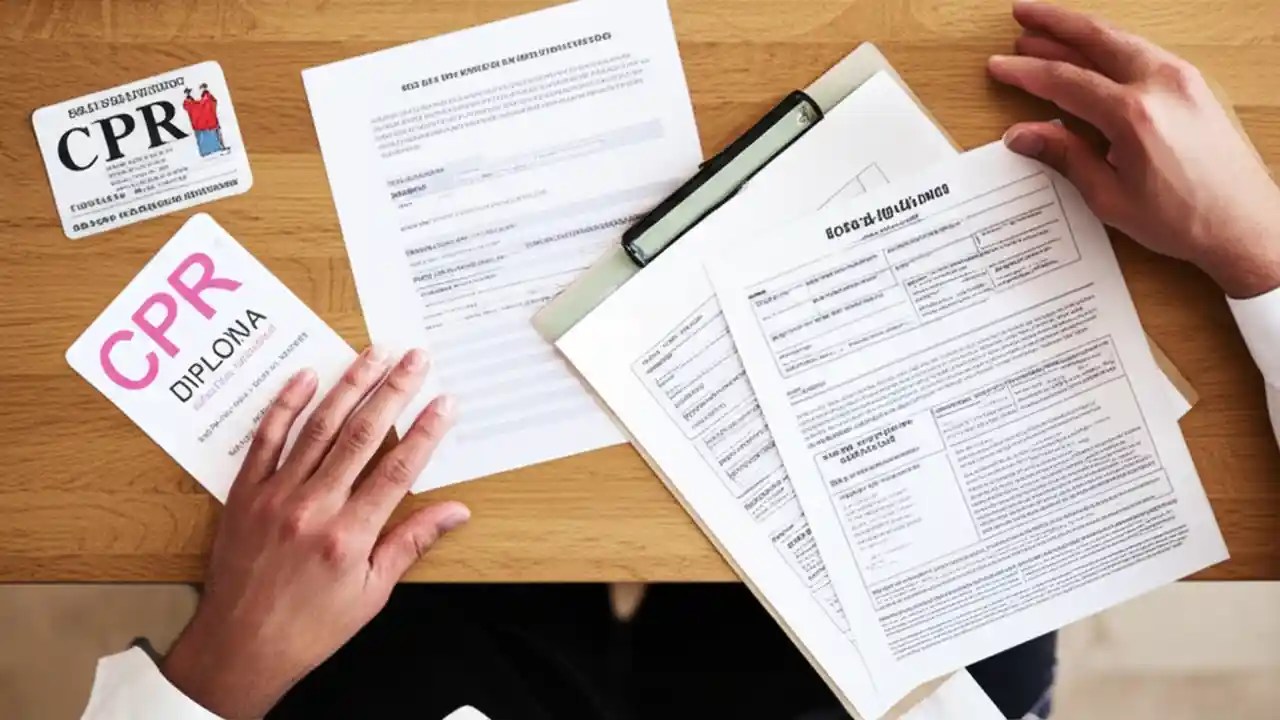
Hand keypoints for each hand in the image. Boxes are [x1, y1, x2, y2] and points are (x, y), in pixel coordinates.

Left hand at [161, 348, 468, 718]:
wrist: (239, 646)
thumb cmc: (311, 626)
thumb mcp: (372, 593)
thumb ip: (411, 543)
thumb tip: (456, 511)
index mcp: (350, 536)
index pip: (398, 469)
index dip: (425, 430)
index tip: (445, 401)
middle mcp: (314, 508)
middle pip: (362, 435)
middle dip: (393, 391)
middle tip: (415, 358)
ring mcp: (276, 496)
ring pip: (319, 428)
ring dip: (349, 386)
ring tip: (373, 354)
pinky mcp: (245, 493)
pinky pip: (266, 439)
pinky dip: (285, 405)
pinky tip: (306, 377)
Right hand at [989, 1, 1279, 297]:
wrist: (1243, 224)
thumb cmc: (1182, 219)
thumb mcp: (1110, 196)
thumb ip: (1066, 156)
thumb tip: (1023, 134)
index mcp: (1134, 115)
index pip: (1066, 81)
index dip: (1026, 72)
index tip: (999, 65)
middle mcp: (1160, 85)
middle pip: (1096, 40)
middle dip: (1054, 24)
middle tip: (1022, 15)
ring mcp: (1182, 79)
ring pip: (1121, 40)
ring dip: (1081, 32)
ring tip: (1048, 29)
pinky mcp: (1193, 84)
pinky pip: (1142, 51)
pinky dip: (1110, 44)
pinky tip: (1094, 50)